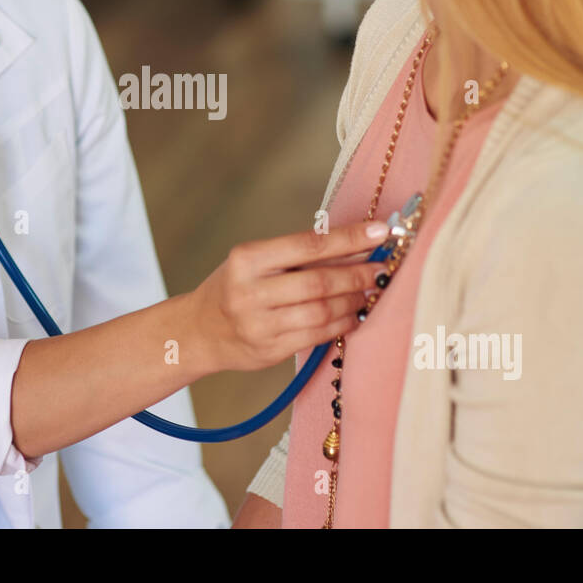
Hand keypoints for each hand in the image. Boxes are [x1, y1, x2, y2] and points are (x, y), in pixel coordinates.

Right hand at [188, 221, 390, 372]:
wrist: (199, 330)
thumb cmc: (236, 287)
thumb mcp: (255, 261)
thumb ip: (299, 255)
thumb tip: (359, 243)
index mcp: (247, 259)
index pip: (308, 244)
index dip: (349, 238)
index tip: (381, 232)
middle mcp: (250, 291)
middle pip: (319, 281)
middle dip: (358, 274)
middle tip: (382, 269)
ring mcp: (259, 324)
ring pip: (322, 311)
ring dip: (354, 300)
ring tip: (369, 292)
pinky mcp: (270, 350)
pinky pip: (317, 335)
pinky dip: (343, 323)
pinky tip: (354, 314)